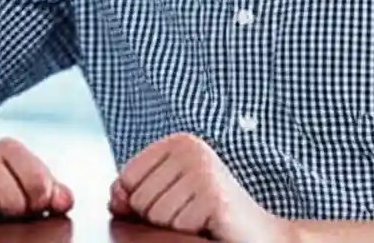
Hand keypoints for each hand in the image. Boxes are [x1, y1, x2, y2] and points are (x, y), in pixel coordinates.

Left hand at [110, 132, 294, 242]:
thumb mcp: (165, 195)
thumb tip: (115, 196)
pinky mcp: (214, 196)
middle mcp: (191, 149)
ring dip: (174, 226)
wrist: (258, 232)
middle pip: (138, 197)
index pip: (126, 177)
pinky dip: (190, 232)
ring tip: (198, 217)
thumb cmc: (206, 213)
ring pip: (155, 214)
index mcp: (177, 142)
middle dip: (158, 215)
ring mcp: (204, 171)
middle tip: (189, 210)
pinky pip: (177, 225)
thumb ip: (132, 193)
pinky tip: (208, 224)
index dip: (141, 200)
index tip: (174, 198)